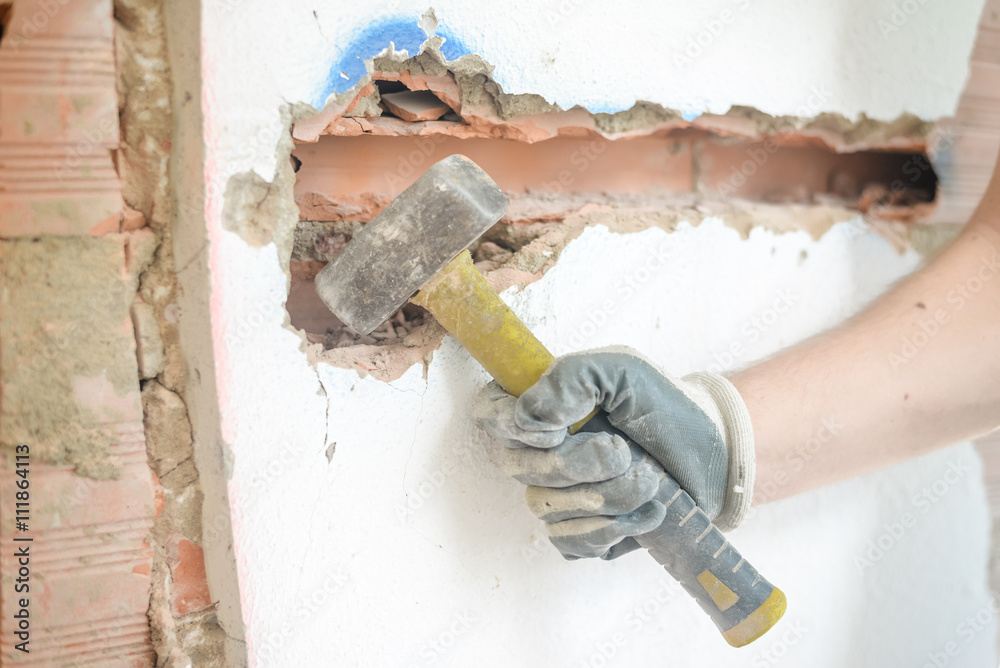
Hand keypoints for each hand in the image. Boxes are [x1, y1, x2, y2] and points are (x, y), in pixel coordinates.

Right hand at [474, 346, 754, 559]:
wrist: (712, 454)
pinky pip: (569, 542)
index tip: (559, 430)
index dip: (512, 426)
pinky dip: (612, 529)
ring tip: (650, 480)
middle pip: (518, 468)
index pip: (489, 414)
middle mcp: (538, 452)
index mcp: (540, 407)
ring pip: (546, 509)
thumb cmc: (663, 406)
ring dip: (608, 496)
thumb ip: (571, 378)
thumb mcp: (622, 370)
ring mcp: (556, 496)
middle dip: (580, 465)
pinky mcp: (580, 534)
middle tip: (625, 452)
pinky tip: (648, 511)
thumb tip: (527, 416)